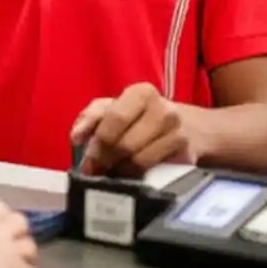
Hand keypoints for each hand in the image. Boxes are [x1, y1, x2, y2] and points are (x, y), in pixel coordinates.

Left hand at [70, 83, 197, 177]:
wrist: (190, 128)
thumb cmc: (143, 118)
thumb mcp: (116, 109)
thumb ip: (92, 117)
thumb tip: (76, 136)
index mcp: (141, 92)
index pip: (114, 118)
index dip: (97, 141)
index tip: (87, 158)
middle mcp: (162, 108)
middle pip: (123, 143)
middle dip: (105, 159)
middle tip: (98, 168)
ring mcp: (176, 130)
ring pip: (136, 160)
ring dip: (121, 169)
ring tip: (117, 168)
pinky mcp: (184, 153)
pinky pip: (151, 170)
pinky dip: (137, 175)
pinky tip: (134, 172)